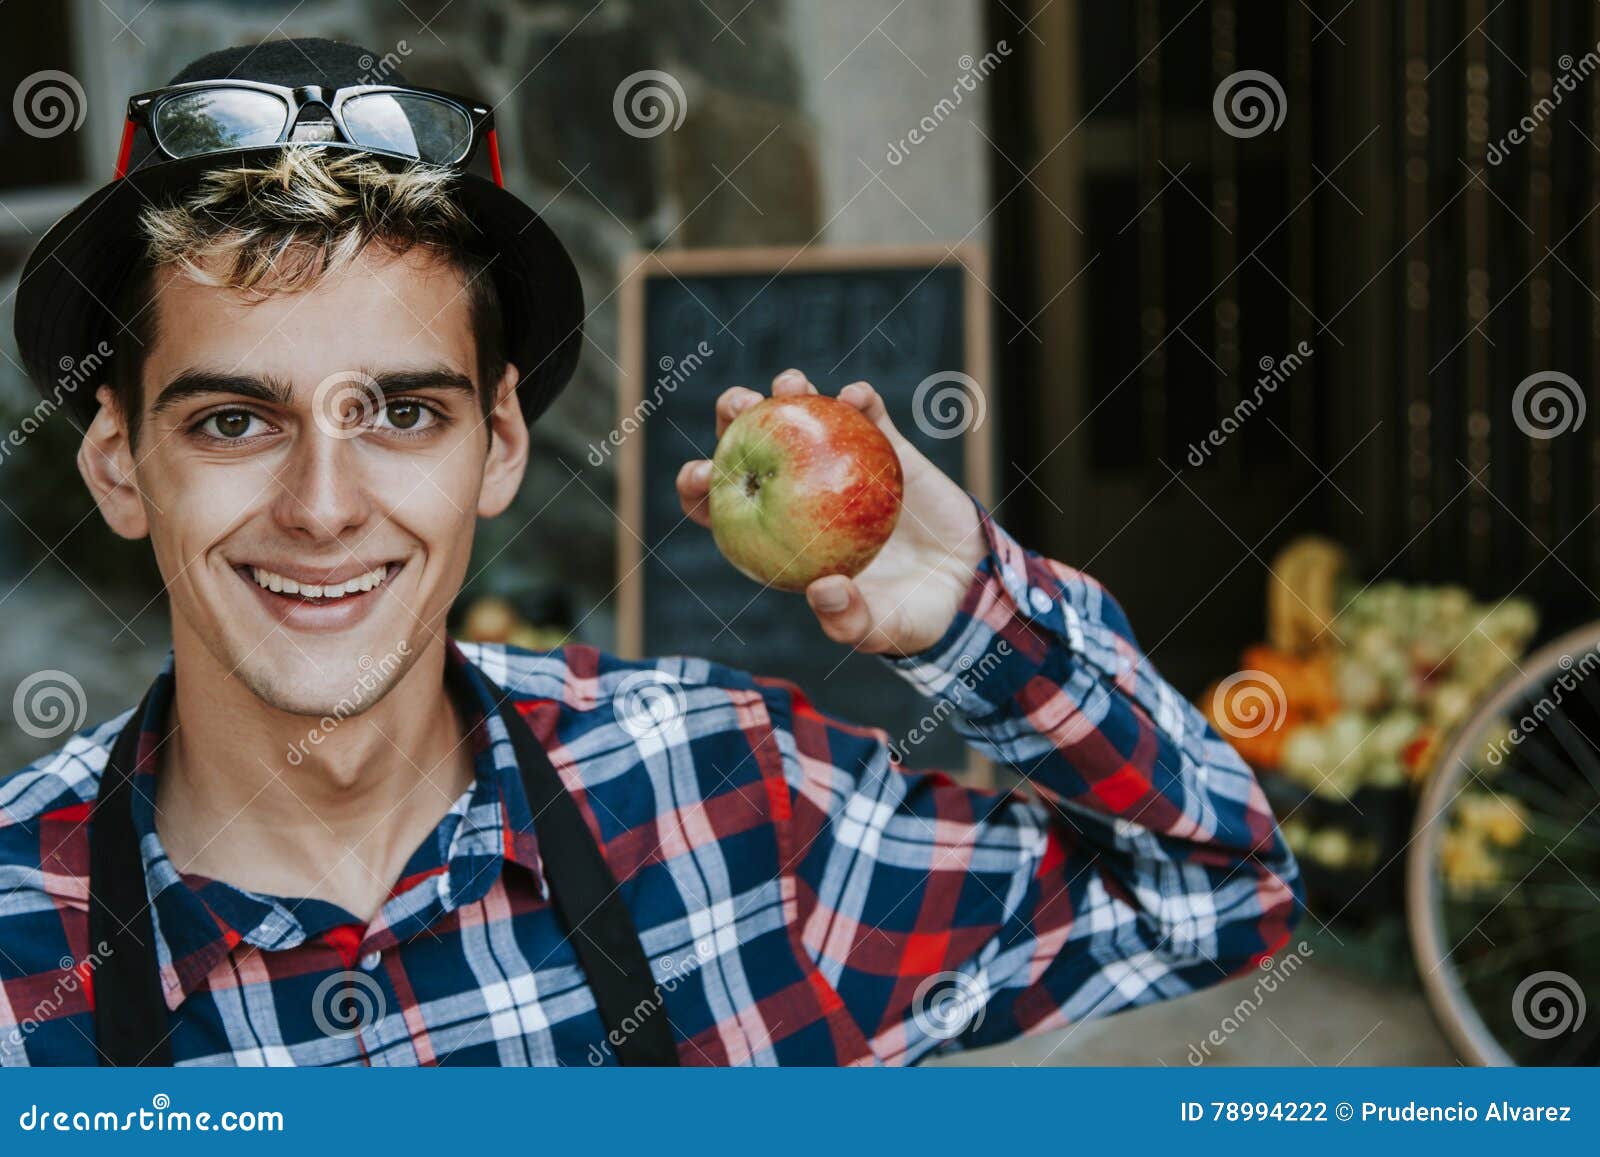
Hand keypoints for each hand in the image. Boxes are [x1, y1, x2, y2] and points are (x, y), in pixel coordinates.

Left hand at [676, 369, 985, 655]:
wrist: (966, 583)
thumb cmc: (909, 615)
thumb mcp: (881, 630)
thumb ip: (850, 622)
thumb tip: (823, 589)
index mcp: (778, 536)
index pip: (720, 507)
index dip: (698, 486)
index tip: (700, 474)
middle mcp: (801, 492)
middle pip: (749, 445)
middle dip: (731, 417)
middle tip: (741, 405)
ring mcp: (840, 463)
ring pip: (800, 415)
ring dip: (787, 392)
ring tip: (793, 385)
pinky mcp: (885, 444)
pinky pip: (867, 413)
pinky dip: (860, 400)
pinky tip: (857, 397)